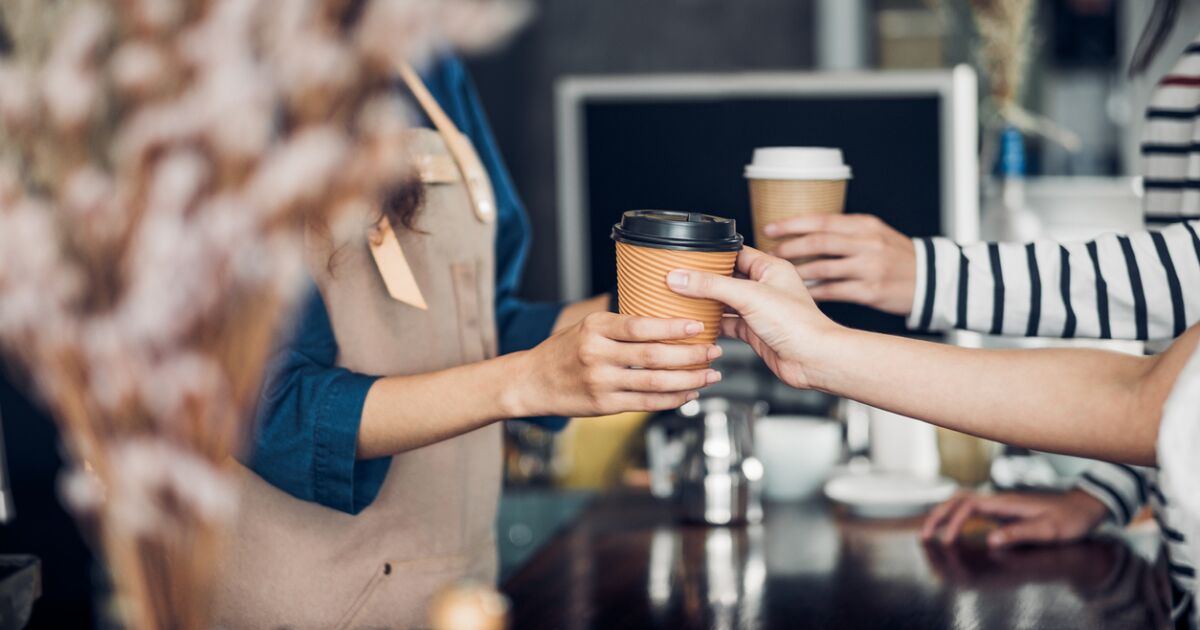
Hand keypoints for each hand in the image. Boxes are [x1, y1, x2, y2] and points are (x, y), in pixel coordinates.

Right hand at [514, 312, 721, 417]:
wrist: (531, 382)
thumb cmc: (564, 350)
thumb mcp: (587, 326)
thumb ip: (620, 325)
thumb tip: (665, 317)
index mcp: (595, 328)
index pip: (640, 326)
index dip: (672, 327)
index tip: (697, 326)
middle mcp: (597, 354)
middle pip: (653, 356)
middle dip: (690, 355)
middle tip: (714, 350)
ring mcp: (600, 382)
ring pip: (654, 382)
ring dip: (688, 379)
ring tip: (710, 374)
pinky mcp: (603, 405)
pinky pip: (645, 403)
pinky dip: (671, 399)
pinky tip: (689, 393)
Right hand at [665, 246, 841, 389]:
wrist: (813, 360)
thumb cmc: (798, 324)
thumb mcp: (749, 296)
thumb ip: (712, 285)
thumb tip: (681, 277)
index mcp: (770, 268)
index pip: (735, 253)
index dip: (712, 254)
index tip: (688, 256)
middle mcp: (765, 287)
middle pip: (727, 278)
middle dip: (705, 279)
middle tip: (679, 278)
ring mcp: (759, 311)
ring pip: (725, 302)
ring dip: (706, 302)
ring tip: (681, 299)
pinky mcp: (754, 332)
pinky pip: (728, 324)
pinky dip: (713, 324)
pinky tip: (697, 324)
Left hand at [764, 214, 915, 315]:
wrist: (932, 279)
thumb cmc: (897, 256)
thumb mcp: (875, 233)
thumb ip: (845, 231)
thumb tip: (805, 231)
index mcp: (865, 225)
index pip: (822, 220)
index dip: (792, 224)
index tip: (770, 228)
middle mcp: (867, 244)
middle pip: (819, 242)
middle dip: (789, 247)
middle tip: (769, 254)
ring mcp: (869, 268)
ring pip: (823, 268)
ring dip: (797, 271)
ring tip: (780, 275)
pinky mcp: (870, 291)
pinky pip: (833, 291)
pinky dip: (813, 292)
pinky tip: (800, 293)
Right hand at [920, 489, 1110, 547]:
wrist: (1084, 507)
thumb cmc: (1069, 519)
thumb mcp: (1049, 530)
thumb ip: (1020, 533)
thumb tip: (991, 540)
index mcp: (1005, 502)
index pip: (968, 506)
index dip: (953, 523)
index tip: (947, 541)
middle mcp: (998, 499)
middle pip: (957, 500)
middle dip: (937, 515)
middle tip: (923, 535)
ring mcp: (999, 503)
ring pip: (961, 502)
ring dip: (943, 514)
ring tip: (930, 532)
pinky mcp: (1002, 510)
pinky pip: (971, 510)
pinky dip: (955, 517)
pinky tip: (952, 529)